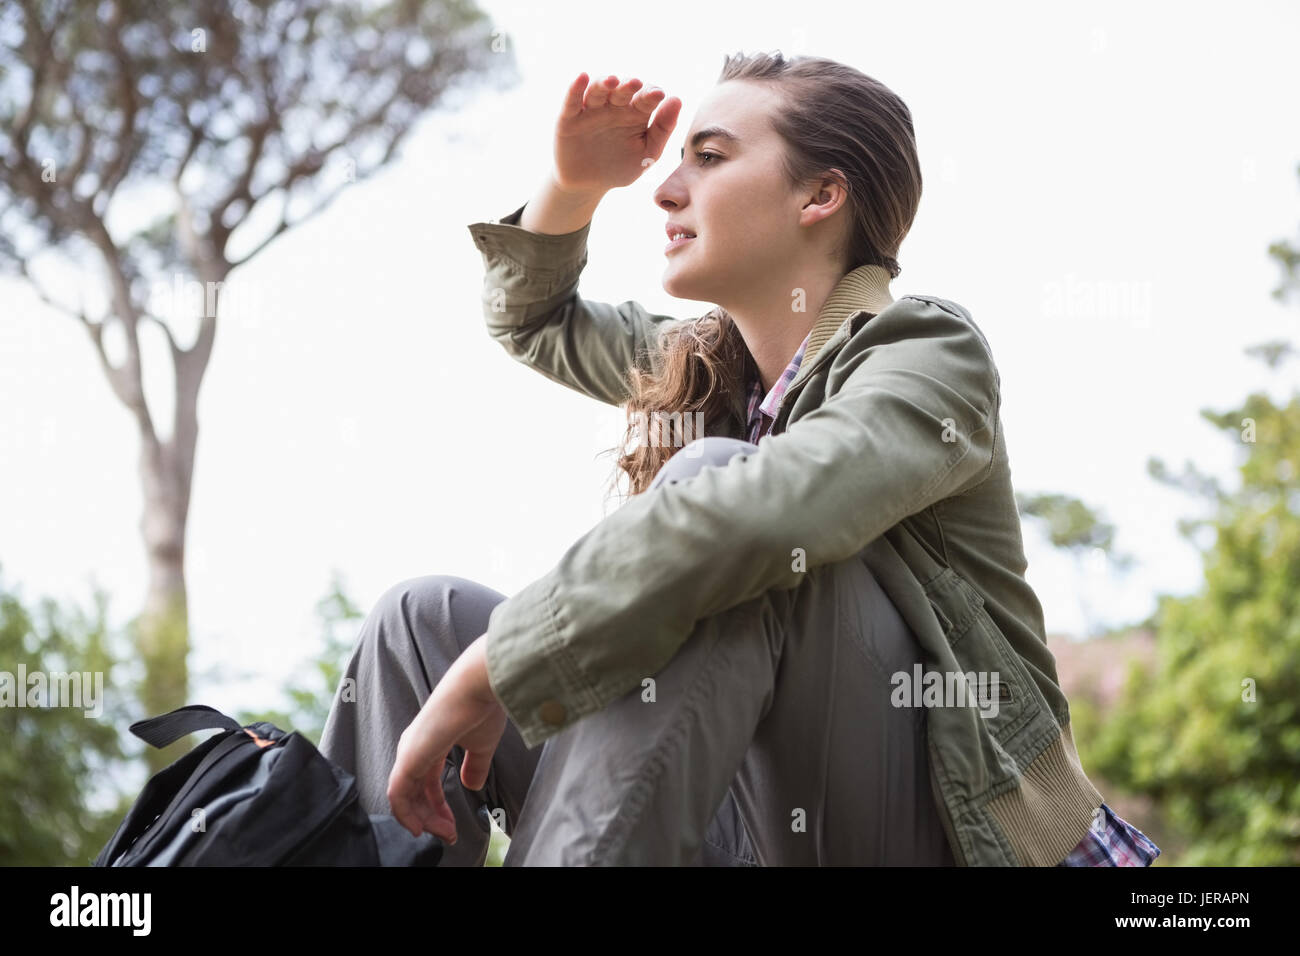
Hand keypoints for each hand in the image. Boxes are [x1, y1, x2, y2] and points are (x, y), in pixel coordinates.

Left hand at [386, 633, 506, 841]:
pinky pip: (398, 794)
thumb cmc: (483, 706)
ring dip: (422, 820)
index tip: (453, 826)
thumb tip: (471, 787)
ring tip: (443, 834)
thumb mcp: (481, 745)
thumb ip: (474, 767)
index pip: (426, 783)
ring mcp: (409, 751)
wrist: (481, 684)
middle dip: (431, 817)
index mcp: (430, 743)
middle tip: (449, 835)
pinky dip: (406, 814)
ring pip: (405, 797)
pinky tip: (420, 828)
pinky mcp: (409, 756)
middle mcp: (414, 747)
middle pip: (414, 793)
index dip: (438, 807)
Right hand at [551, 72, 681, 194]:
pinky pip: (572, 100)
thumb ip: (663, 129)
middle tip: (636, 84)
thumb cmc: (620, 167)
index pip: (645, 98)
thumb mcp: (647, 153)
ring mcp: (591, 111)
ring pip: (597, 91)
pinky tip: (582, 77)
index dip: (651, 94)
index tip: (659, 95)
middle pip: (621, 91)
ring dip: (604, 83)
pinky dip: (576, 88)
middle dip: (628, 86)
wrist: (588, 186)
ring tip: (612, 81)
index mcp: (635, 113)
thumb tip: (677, 100)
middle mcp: (613, 107)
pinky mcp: (569, 118)